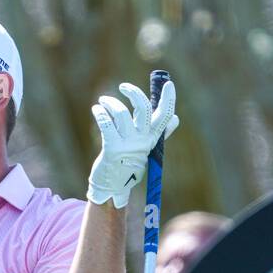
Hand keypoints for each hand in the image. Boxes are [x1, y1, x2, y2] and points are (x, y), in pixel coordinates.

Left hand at [87, 80, 178, 209]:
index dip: (169, 99)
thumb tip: (175, 118)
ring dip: (110, 102)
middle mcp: (142, 140)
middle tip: (124, 87)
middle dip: (135, 93)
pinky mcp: (112, 149)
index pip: (165, 116)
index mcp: (151, 139)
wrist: (113, 187)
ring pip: (121, 113)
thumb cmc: (129, 166)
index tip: (169, 84)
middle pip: (144, 109)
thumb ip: (160, 133)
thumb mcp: (147, 149)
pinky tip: (97, 109)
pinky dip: (100, 112)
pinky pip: (106, 124)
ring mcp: (127, 145)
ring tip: (103, 100)